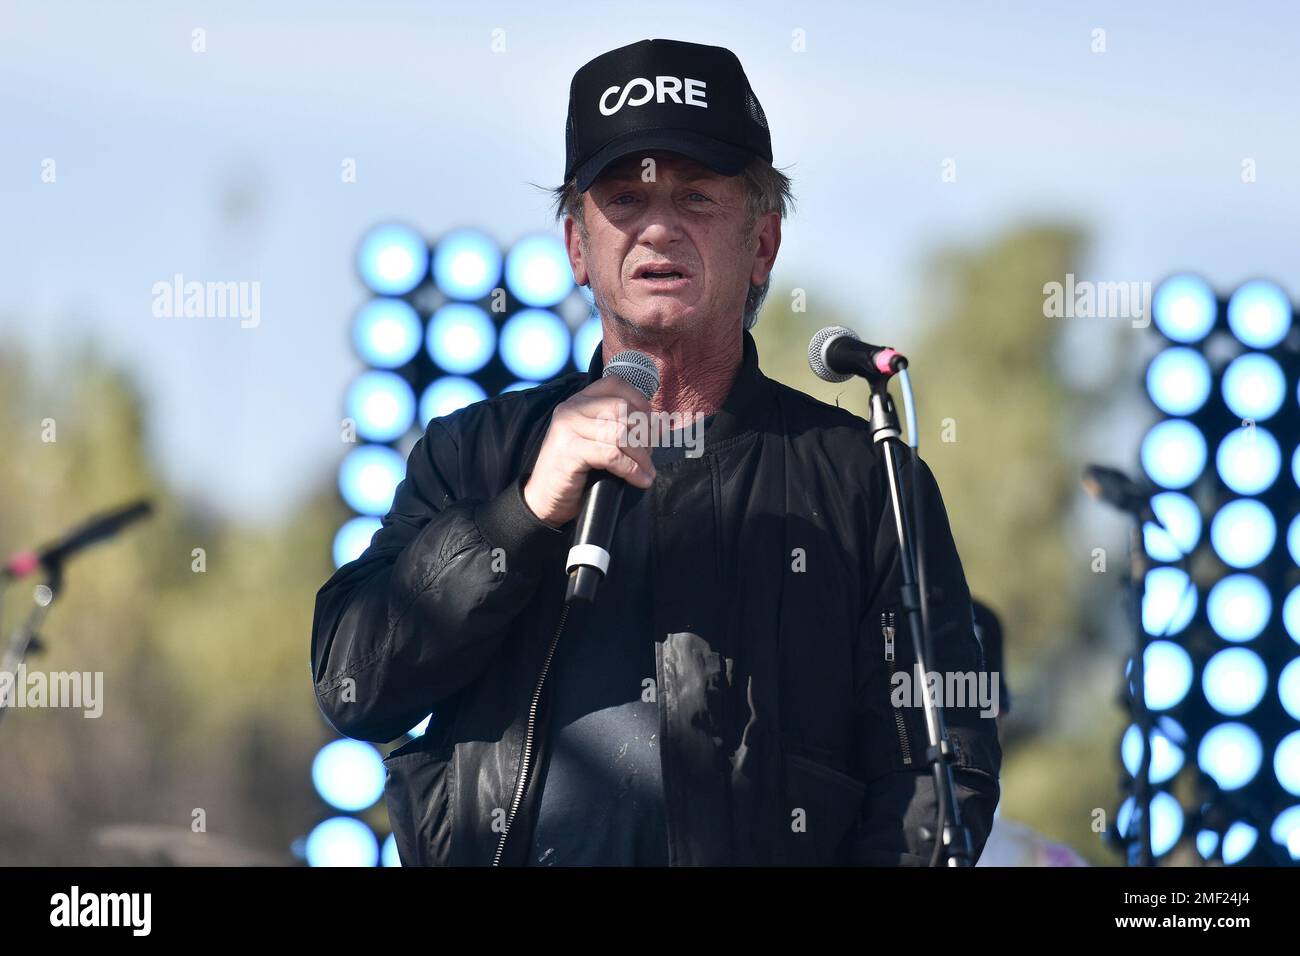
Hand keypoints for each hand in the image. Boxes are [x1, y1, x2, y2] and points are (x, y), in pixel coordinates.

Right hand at [523, 376, 656, 526]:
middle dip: (644, 433)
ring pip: (620, 433)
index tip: (650, 427)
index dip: (640, 403)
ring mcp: (568, 428)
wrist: (544, 499)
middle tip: (648, 455)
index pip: (616, 385)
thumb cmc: (576, 471)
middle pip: (623, 408)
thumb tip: (659, 423)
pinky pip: (612, 455)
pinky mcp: (569, 451)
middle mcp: (571, 408)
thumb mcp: (600, 442)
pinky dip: (632, 469)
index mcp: (578, 401)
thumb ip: (623, 428)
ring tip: (646, 471)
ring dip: (641, 455)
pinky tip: (639, 480)